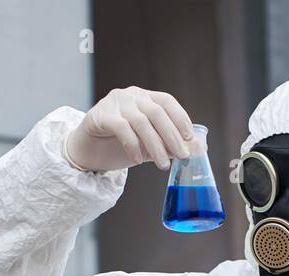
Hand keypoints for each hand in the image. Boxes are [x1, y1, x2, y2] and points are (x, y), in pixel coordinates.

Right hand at [65, 87, 199, 171]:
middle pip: (156, 112)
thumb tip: (200, 149)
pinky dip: (133, 145)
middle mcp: (131, 95)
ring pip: (141, 122)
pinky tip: (139, 160)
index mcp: (145, 98)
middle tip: (182, 156)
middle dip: (172, 136)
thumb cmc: (121, 145)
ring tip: (163, 165)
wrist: (89, 150)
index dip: (180, 117)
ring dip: (155, 145)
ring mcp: (115, 102)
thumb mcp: (150, 145)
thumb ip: (171, 145)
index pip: (166, 101)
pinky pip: (122, 128)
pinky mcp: (101, 114)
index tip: (189, 137)